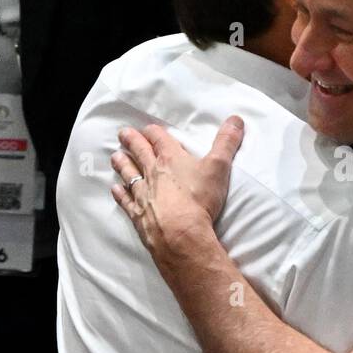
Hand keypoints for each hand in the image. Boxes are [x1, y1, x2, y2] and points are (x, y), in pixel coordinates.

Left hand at [111, 117, 244, 262]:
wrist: (180, 233)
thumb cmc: (199, 199)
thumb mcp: (218, 167)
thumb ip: (226, 142)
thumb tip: (236, 119)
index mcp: (170, 158)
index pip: (158, 138)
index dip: (153, 132)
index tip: (149, 129)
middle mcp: (152, 172)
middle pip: (139, 152)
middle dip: (132, 141)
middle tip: (123, 134)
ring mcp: (143, 193)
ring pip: (128, 173)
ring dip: (122, 163)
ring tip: (115, 156)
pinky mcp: (138, 213)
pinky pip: (126, 200)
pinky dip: (120, 193)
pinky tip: (115, 189)